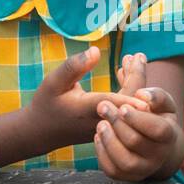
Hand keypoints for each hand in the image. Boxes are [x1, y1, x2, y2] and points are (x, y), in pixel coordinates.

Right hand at [30, 46, 148, 149]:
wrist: (41, 132)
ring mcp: (107, 127)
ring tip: (133, 59)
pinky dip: (129, 92)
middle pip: (128, 102)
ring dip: (135, 83)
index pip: (114, 101)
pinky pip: (126, 112)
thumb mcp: (54, 82)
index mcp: (87, 110)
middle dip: (137, 77)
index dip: (130, 89)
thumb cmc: (46, 104)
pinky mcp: (109, 129)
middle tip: (139, 55)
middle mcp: (101, 120)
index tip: (143, 79)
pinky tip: (123, 73)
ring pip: (129, 107)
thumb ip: (74, 67)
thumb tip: (96, 51)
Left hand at [94, 53, 183, 181]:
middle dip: (117, 123)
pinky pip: (112, 170)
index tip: (122, 107)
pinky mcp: (127, 177)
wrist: (156, 144)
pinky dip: (102, 153)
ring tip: (101, 124)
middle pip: (135, 142)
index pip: (157, 129)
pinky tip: (99, 136)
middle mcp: (158, 157)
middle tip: (103, 107)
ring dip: (109, 140)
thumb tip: (142, 96)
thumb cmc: (157, 118)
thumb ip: (156, 95)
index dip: (138, 118)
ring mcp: (143, 170)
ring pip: (124, 161)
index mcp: (168, 136)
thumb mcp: (162, 103)